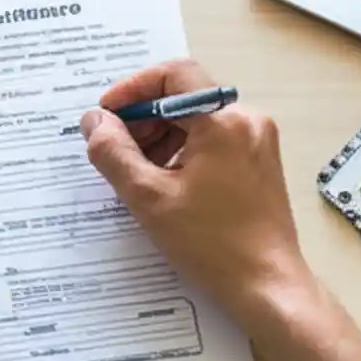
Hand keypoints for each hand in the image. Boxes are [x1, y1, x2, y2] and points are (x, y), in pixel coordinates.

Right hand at [80, 60, 309, 323]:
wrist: (266, 285)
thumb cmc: (212, 244)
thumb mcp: (148, 197)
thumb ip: (113, 152)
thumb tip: (94, 121)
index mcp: (224, 121)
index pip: (173, 75)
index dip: (133, 88)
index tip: (106, 114)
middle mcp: (247, 121)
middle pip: (184, 98)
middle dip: (143, 118)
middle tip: (114, 148)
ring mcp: (258, 142)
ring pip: (197, 120)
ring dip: (161, 137)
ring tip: (137, 172)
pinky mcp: (259, 162)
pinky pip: (214, 140)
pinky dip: (183, 151)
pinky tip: (164, 183)